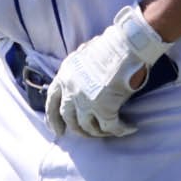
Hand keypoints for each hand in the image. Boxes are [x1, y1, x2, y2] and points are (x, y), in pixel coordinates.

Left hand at [43, 4, 170, 138]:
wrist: (127, 44)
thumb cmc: (111, 45)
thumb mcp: (85, 54)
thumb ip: (79, 70)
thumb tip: (84, 79)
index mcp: (65, 74)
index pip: (52, 100)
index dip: (53, 118)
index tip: (57, 129)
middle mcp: (71, 89)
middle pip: (68, 118)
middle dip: (77, 130)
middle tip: (86, 135)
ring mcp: (85, 100)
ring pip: (88, 127)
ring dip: (99, 132)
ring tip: (109, 131)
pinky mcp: (104, 108)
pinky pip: (110, 127)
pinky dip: (120, 130)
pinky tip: (129, 128)